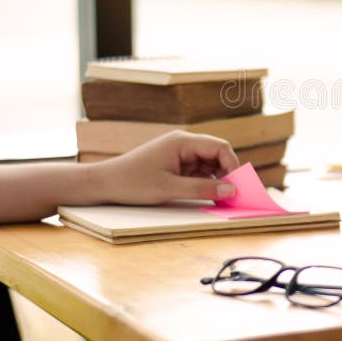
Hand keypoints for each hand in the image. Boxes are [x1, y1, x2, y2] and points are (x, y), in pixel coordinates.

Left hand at [90, 131, 240, 204]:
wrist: (103, 184)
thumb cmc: (132, 183)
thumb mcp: (169, 189)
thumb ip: (202, 189)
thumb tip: (231, 190)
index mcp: (183, 142)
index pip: (220, 147)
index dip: (233, 166)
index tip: (238, 187)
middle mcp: (184, 144)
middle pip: (217, 154)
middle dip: (227, 174)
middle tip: (233, 195)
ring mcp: (179, 154)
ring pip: (209, 164)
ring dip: (217, 180)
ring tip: (220, 199)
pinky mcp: (175, 165)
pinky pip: (198, 171)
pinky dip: (205, 183)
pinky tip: (207, 196)